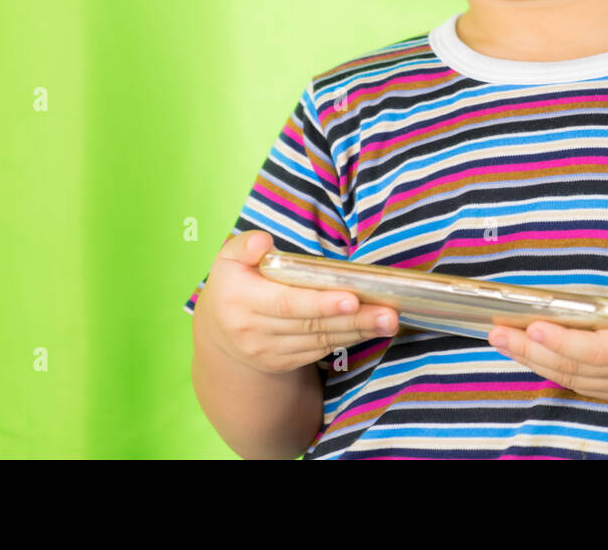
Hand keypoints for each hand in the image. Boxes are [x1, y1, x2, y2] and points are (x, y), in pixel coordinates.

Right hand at [193, 230, 398, 374]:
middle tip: (388, 313)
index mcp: (241, 301)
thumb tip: (262, 244)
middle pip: (311, 324)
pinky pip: (319, 350)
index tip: (351, 298)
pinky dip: (347, 339)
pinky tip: (369, 327)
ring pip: (320, 340)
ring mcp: (269, 352)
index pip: (287, 303)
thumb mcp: (228, 258)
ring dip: (358, 331)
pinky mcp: (283, 363)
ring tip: (389, 320)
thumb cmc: (233, 283)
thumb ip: (244, 245)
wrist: (219, 331)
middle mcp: (254, 332)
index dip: (321, 302)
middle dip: (353, 319)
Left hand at [486, 263, 607, 403]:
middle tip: (498, 332)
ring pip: (570, 378)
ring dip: (532, 360)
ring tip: (500, 339)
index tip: (533, 325)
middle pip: (575, 368)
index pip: (598, 350)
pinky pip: (574, 382)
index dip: (563, 342)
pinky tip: (523, 350)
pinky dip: (546, 366)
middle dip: (532, 350)